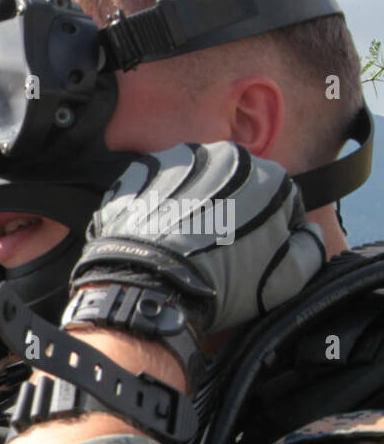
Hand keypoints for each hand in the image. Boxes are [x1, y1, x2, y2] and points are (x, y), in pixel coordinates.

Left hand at [73, 141, 324, 333]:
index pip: (281, 201)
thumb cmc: (221, 283)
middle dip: (232, 215)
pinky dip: (156, 209)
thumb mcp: (287, 277)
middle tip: (217, 251)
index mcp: (265, 174)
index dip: (274, 232)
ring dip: (193, 208)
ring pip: (193, 184)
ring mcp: (172, 162)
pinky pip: (153, 190)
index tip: (258, 255)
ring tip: (183, 245)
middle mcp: (219, 155)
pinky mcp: (135, 176)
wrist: (150, 288)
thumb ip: (309, 247)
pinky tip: (155, 237)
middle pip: (235, 187)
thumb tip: (305, 234)